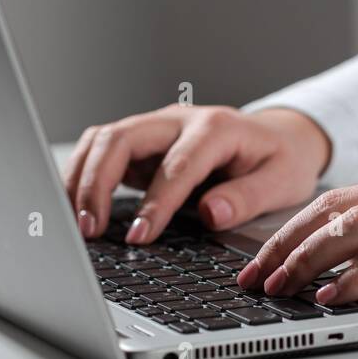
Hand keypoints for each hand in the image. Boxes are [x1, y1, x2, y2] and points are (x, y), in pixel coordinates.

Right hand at [64, 106, 330, 242]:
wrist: (281, 137)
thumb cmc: (281, 160)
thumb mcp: (281, 182)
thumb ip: (247, 198)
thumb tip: (210, 214)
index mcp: (216, 128)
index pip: (176, 164)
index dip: (155, 202)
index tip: (139, 237)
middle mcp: (179, 121)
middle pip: (122, 137)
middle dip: (97, 182)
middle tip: (88, 229)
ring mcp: (157, 128)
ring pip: (103, 139)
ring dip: (82, 178)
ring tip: (75, 223)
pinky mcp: (143, 143)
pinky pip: (101, 151)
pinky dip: (83, 176)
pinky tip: (77, 207)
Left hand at [237, 158, 357, 304]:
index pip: (343, 198)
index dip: (296, 228)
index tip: (266, 257)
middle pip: (336, 208)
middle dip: (286, 243)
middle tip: (255, 276)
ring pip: (355, 227)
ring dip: (308, 260)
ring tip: (280, 288)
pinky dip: (356, 277)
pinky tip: (333, 296)